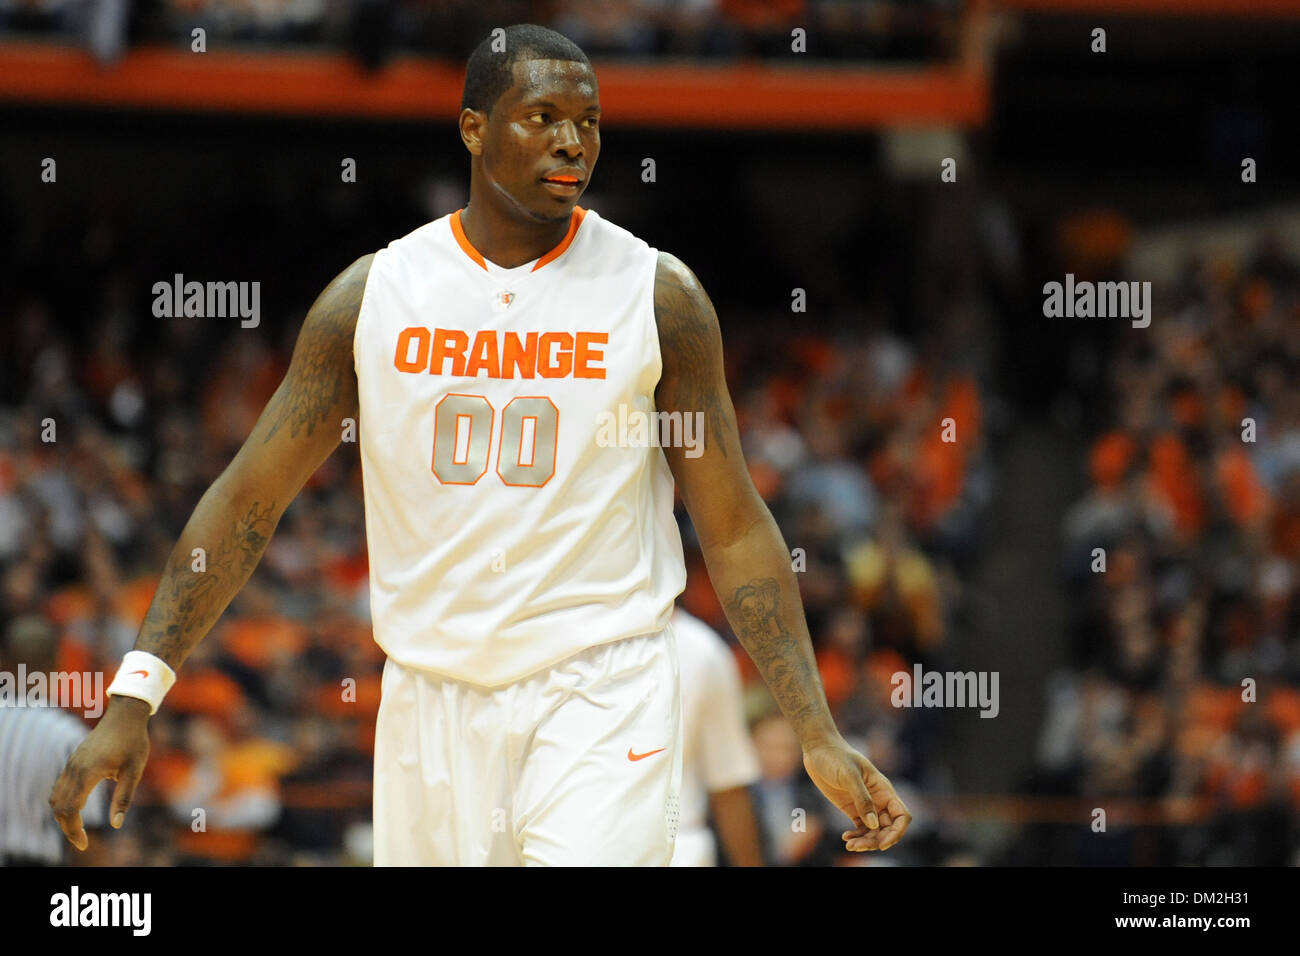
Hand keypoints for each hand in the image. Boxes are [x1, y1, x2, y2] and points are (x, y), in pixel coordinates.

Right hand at [49, 695, 151, 849]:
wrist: (125, 715)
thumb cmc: (134, 742)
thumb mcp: (135, 770)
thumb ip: (124, 797)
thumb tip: (116, 824)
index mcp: (88, 773)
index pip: (70, 810)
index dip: (74, 830)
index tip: (84, 844)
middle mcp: (74, 769)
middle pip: (58, 807)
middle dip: (67, 828)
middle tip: (82, 841)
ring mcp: (71, 764)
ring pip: (55, 797)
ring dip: (62, 816)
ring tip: (78, 828)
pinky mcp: (73, 761)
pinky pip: (59, 787)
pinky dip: (62, 803)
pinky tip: (75, 809)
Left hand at [802, 737, 910, 851]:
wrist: (818, 748)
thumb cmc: (835, 756)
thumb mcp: (849, 775)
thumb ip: (862, 799)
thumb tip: (874, 824)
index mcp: (883, 789)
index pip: (901, 815)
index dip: (897, 832)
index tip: (883, 843)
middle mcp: (878, 798)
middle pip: (888, 827)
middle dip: (877, 840)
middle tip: (857, 846)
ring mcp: (865, 804)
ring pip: (874, 830)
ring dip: (866, 841)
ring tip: (850, 844)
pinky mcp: (852, 807)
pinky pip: (861, 828)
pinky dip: (856, 836)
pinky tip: (845, 837)